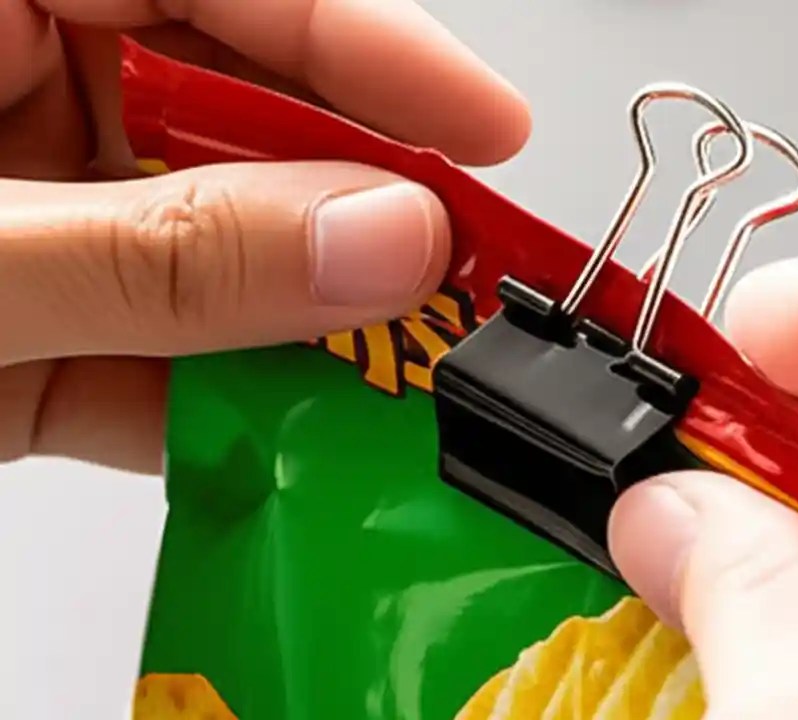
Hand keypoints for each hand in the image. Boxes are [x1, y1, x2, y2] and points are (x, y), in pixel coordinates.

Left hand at [0, 0, 528, 471]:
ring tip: (404, 372)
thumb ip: (164, 250)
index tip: (486, 129)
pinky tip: (304, 439)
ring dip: (314, 330)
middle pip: (246, 125)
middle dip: (360, 208)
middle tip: (462, 269)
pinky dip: (238, 412)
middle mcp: (22, 99)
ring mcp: (37, 225)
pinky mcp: (33, 339)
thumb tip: (374, 242)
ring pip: (224, 257)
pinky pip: (166, 362)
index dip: (373, 49)